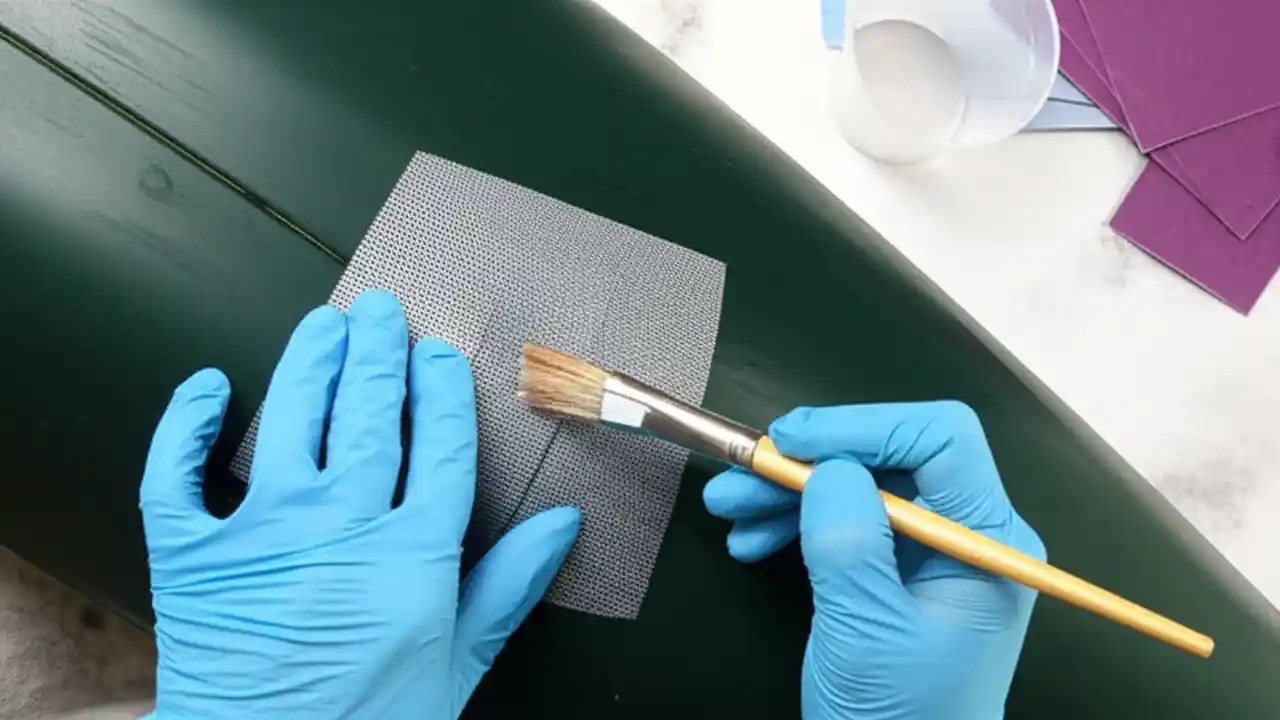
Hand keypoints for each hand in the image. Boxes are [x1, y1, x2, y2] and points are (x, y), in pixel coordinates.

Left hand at [139, 290, 579, 718]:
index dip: (440, 391)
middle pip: (367, 412)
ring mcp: (261, 533)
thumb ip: (509, 587)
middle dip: (378, 353)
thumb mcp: (459, 666)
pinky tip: (207, 386)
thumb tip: (564, 523)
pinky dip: (184, 424)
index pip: (436, 443)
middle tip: (381, 310)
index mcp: (412, 553)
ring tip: (323, 323)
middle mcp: (340, 525)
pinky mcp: (192, 554)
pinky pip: (176, 472)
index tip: (440, 356)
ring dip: (308, 360)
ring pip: (290, 418)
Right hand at [704, 402, 1043, 718]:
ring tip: (729, 506)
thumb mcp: (867, 629)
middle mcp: (968, 536)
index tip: (792, 440)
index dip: (863, 425)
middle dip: (811, 460)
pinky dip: (796, 522)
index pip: (942, 439)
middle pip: (891, 457)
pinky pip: (848, 522)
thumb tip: (830, 464)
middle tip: (741, 472)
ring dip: (790, 491)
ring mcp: (933, 554)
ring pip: (859, 485)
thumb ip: (850, 538)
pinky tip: (752, 538)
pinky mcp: (898, 571)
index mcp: (988, 543)